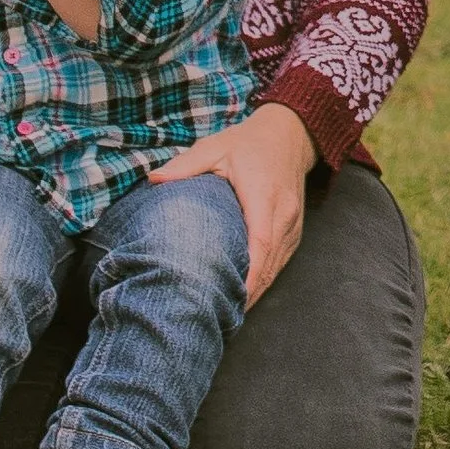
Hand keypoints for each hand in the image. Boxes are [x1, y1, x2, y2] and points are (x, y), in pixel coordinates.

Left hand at [148, 103, 317, 307]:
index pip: (260, 240)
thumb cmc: (247, 143)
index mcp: (264, 193)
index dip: (249, 272)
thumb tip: (153, 180)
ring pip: (278, 264)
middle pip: (270, 260)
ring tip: (233, 311)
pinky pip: (283, 258)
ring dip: (259, 288)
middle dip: (250, 290)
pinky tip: (249, 292)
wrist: (288, 134)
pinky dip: (267, 277)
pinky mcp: (296, 227)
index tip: (233, 296)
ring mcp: (294, 221)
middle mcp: (284, 211)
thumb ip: (186, 165)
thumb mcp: (214, 147)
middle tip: (223, 314)